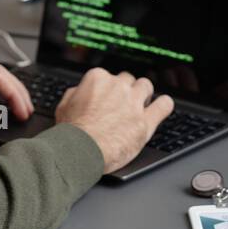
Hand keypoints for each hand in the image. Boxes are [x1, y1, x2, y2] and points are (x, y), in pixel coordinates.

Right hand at [54, 68, 173, 174]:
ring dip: (143, 94)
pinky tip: (161, 107)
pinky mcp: (145, 121)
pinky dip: (164, 105)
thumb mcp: (64, 106)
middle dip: (126, 90)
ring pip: (146, 86)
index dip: (109, 89)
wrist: (80, 152)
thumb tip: (81, 92)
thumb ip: (77, 94)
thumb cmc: (71, 133)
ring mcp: (133, 103)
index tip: (108, 98)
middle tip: (123, 104)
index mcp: (97, 79)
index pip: (109, 76)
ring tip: (141, 105)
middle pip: (129, 80)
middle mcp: (117, 86)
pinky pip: (164, 105)